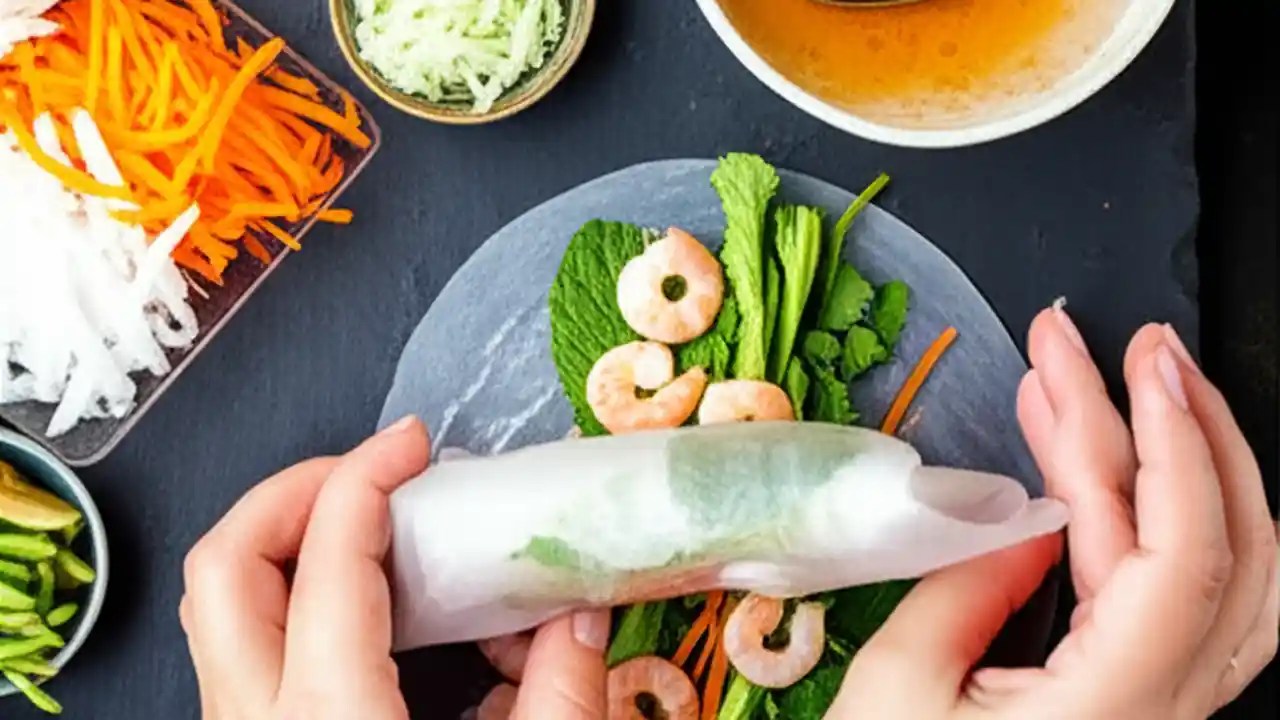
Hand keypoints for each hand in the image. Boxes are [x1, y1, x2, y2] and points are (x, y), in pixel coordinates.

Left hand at [179, 417, 611, 718]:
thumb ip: (561, 692)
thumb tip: (580, 613)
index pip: (328, 560)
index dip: (365, 478)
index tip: (409, 445)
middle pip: (225, 568)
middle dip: (290, 493)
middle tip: (366, 475)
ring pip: (222, 610)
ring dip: (284, 545)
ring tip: (366, 530)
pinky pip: (247, 654)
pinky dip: (297, 605)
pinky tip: (374, 621)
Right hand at [829, 308, 1277, 719]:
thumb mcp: (898, 691)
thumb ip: (966, 588)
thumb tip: (1024, 510)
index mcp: (1111, 713)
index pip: (1182, 557)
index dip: (1164, 446)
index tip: (1121, 362)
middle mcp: (1166, 715)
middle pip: (1220, 546)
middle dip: (1169, 424)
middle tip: (1104, 343)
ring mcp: (1167, 709)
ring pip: (1235, 571)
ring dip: (1192, 462)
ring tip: (1136, 383)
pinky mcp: (1146, 699)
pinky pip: (1191, 596)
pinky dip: (1162, 516)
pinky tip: (1116, 471)